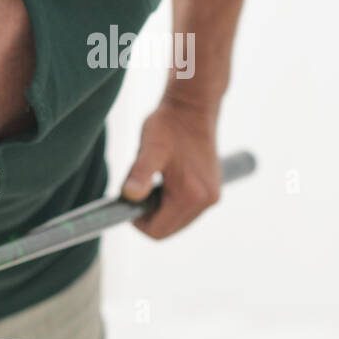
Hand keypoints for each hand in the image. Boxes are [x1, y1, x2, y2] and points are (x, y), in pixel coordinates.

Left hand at [120, 98, 222, 239]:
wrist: (193, 106)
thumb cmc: (168, 125)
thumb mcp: (149, 149)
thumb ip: (139, 174)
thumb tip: (130, 196)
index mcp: (192, 196)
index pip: (158, 231)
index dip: (137, 222)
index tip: (126, 201)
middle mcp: (207, 201)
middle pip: (167, 229)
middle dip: (148, 215)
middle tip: (137, 188)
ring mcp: (212, 196)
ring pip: (176, 221)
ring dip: (158, 208)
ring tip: (152, 180)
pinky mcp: (212, 189)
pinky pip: (185, 210)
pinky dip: (169, 202)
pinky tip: (163, 179)